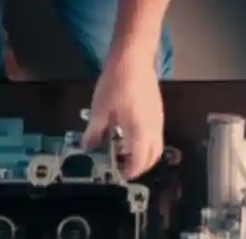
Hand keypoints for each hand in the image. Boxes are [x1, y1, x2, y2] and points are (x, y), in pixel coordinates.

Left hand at [83, 54, 163, 178]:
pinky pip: (156, 134)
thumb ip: (94, 132)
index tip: (121, 174)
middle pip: (153, 156)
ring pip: (157, 146)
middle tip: (125, 167)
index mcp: (139, 131)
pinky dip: (147, 142)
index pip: (139, 161)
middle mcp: (153, 128)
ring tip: (127, 152)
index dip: (131, 171)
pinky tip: (131, 134)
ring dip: (145, 154)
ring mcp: (158, 119)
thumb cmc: (117, 82)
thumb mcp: (99, 110)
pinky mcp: (157, 110)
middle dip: (141, 166)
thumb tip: (87, 147)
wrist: (133, 58)